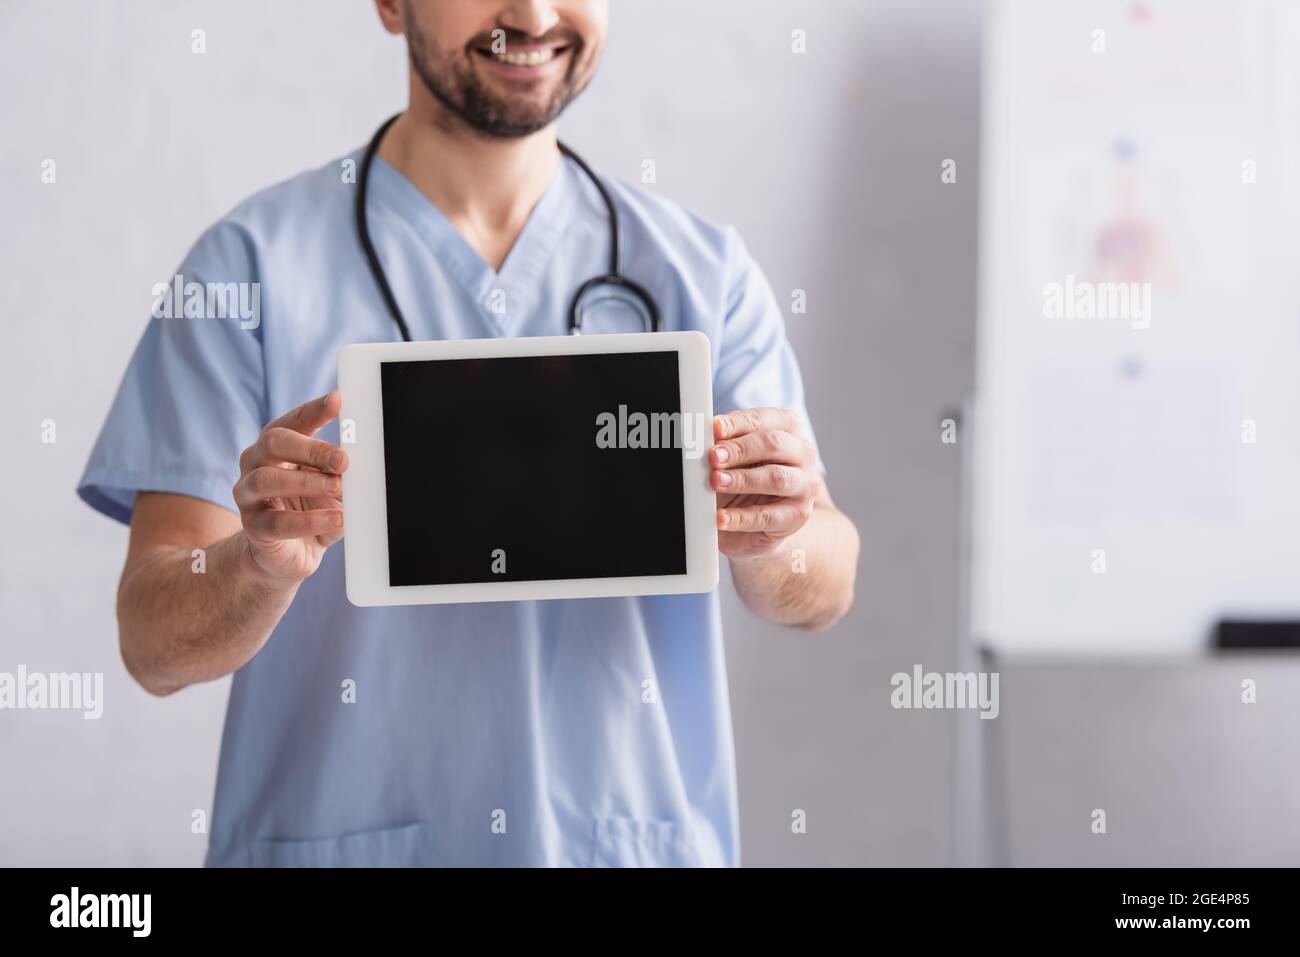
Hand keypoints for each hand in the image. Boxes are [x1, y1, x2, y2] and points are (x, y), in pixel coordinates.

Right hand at [233, 391, 347, 582]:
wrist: (291, 553)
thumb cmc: (312, 508)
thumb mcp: (332, 483)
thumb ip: (342, 470)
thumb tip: (365, 459)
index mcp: (276, 446)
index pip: (292, 421)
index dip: (313, 411)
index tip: (337, 401)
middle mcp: (255, 463)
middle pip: (273, 443)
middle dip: (311, 449)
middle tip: (342, 461)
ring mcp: (248, 495)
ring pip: (266, 480)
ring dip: (306, 483)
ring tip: (336, 488)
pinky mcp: (253, 526)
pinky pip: (276, 522)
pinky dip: (309, 520)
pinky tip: (335, 519)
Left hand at [709, 407, 818, 559]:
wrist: (753, 524)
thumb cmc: (744, 479)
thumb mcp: (732, 458)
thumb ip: (723, 444)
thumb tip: (705, 438)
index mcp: (788, 428)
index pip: (763, 419)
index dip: (737, 423)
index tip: (714, 428)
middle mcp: (802, 453)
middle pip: (774, 444)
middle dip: (740, 449)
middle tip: (714, 457)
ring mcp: (804, 485)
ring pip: (776, 478)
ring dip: (742, 480)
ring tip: (716, 482)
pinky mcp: (797, 516)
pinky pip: (768, 516)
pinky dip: (741, 517)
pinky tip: (721, 517)